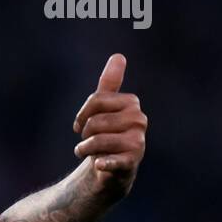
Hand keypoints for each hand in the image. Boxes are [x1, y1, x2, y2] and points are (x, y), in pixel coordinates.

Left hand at [72, 53, 146, 200]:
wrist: (111, 165)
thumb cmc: (106, 132)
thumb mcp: (105, 106)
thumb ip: (110, 82)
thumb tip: (119, 56)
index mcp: (132, 103)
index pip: (96, 100)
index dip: (82, 114)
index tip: (81, 123)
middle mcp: (139, 120)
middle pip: (94, 121)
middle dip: (84, 133)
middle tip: (90, 140)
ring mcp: (138, 141)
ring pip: (96, 140)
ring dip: (84, 149)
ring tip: (89, 152)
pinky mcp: (131, 162)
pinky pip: (113, 160)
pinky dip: (104, 163)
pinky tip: (100, 164)